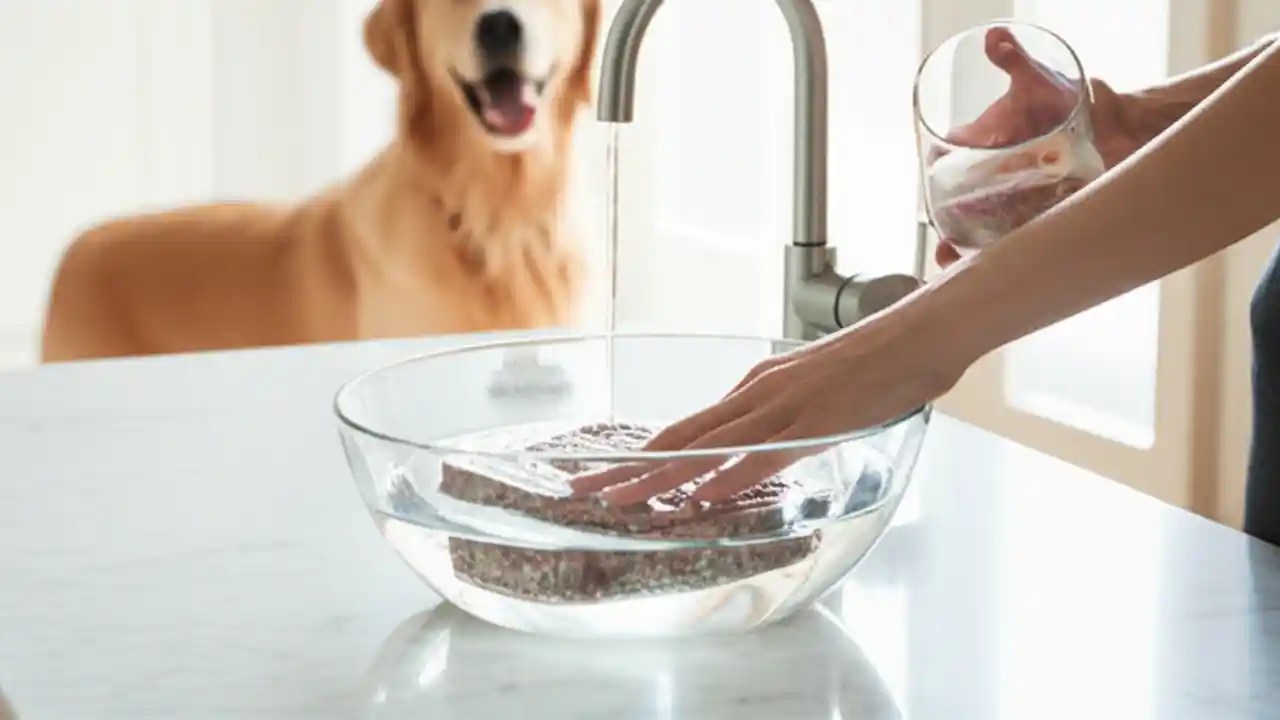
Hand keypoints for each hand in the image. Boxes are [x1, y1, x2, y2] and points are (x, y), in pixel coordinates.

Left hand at [569, 310, 963, 505]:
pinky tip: (697, 496)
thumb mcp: (814, 390)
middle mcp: (755, 395)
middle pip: (676, 437)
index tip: (602, 474)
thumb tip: (760, 441)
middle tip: (576, 489)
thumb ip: (783, 416)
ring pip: (705, 448)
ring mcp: (782, 408)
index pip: (685, 429)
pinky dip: (724, 477)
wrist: (920, 332)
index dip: (640, 454)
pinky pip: (761, 457)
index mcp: (754, 390)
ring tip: (612, 500)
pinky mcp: (815, 423)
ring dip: (654, 476)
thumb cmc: (876, 363)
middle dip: (623, 467)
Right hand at [933, 27, 1145, 268]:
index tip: (934, 195)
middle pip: (958, 209)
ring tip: (957, 266)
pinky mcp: (1038, 220)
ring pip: (980, 232)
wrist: (1125, 128)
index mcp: (983, 147)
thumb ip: (1016, 63)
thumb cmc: (1078, 101)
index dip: (938, 182)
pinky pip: (1013, 246)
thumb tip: (993, 36)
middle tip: (944, 246)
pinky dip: (1001, 263)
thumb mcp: (1042, 83)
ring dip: (966, 252)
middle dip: (948, 229)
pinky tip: (992, 276)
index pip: (948, 166)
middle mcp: (992, 178)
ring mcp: (1013, 202)